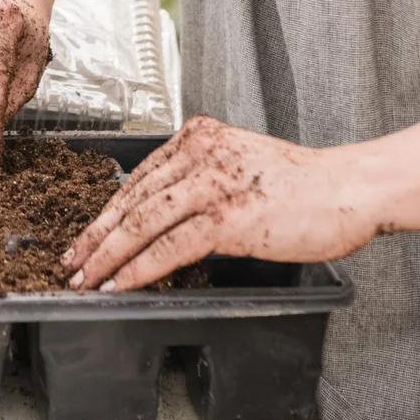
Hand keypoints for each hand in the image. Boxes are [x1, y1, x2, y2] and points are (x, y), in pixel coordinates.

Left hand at [64, 115, 380, 289]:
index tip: (84, 237)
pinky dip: (139, 268)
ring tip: (85, 279)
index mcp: (199, 136)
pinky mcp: (230, 217)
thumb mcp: (239, 165)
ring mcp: (214, 183)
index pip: (137, 178)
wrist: (349, 189)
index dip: (105, 212)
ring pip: (142, 221)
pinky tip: (120, 284)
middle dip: (95, 236)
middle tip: (69, 262)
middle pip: (132, 198)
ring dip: (107, 255)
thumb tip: (157, 216)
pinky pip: (170, 246)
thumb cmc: (301, 185)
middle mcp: (200, 152)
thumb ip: (199, 179)